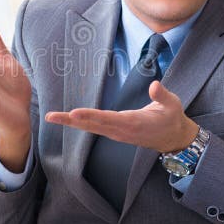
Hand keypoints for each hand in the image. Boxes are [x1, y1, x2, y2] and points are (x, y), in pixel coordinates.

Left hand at [45, 80, 197, 152]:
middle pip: (92, 126)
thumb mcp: (173, 105)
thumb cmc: (172, 118)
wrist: (173, 138)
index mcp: (133, 123)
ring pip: (90, 128)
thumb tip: (155, 85)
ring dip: (70, 123)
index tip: (74, 113)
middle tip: (52, 116)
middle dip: (71, 121)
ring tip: (51, 117)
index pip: (108, 119)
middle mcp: (121, 130)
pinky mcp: (114, 132)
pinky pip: (94, 128)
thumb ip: (163, 96)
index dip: (91, 116)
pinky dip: (79, 123)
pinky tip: (66, 119)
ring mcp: (116, 133)